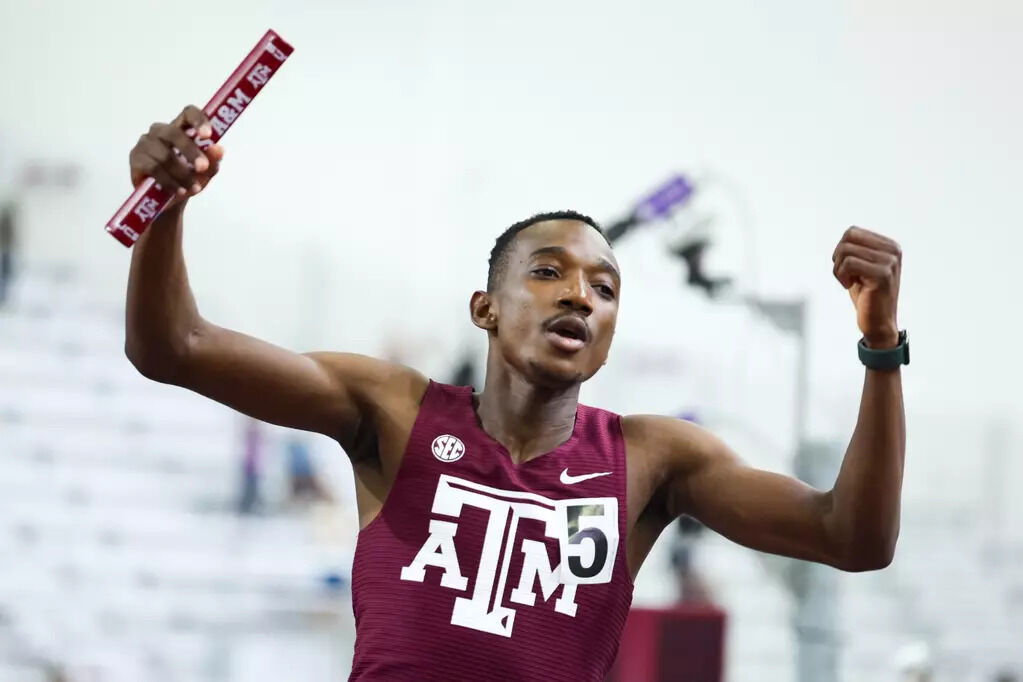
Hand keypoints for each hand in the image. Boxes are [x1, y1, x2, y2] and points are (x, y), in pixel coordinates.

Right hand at [128, 105, 224, 207]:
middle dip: (191, 151)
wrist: (168, 201)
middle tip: (203, 168)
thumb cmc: (186, 179)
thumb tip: (219, 149)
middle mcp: (161, 131)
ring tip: (194, 188)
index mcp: (180, 128)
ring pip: (164, 155)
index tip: (207, 135)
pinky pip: (153, 168)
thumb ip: (213, 161)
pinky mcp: (136, 159)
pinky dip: (170, 182)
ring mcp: (145, 143)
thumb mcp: (205, 173)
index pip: (188, 113)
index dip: (198, 120)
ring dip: (182, 174)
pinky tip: (180, 191)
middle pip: (174, 133)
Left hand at [832, 227, 901, 347]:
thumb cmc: (866, 295)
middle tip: (844, 275)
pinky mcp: (882, 275)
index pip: (852, 232)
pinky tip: (848, 286)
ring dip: (838, 269)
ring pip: (846, 250)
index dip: (841, 250)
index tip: (847, 268)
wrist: (878, 323)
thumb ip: (858, 249)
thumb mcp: (862, 267)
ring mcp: (889, 262)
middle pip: (848, 238)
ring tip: (847, 282)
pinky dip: (841, 275)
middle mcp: (893, 251)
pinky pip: (848, 263)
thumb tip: (848, 233)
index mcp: (890, 246)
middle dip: (838, 257)